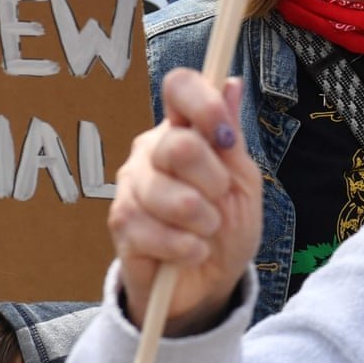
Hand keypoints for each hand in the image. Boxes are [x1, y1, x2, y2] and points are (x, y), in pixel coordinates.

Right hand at [109, 70, 261, 335]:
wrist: (208, 280)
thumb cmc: (227, 225)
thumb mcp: (243, 180)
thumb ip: (230, 135)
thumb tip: (229, 82)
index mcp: (183, 129)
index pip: (179, 87)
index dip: (203, 104)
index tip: (224, 135)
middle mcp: (150, 151)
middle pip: (179, 145)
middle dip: (213, 181)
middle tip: (219, 199)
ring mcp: (131, 187)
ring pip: (168, 194)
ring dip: (202, 220)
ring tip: (207, 230)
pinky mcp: (120, 225)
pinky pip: (154, 231)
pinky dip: (186, 246)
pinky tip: (192, 251)